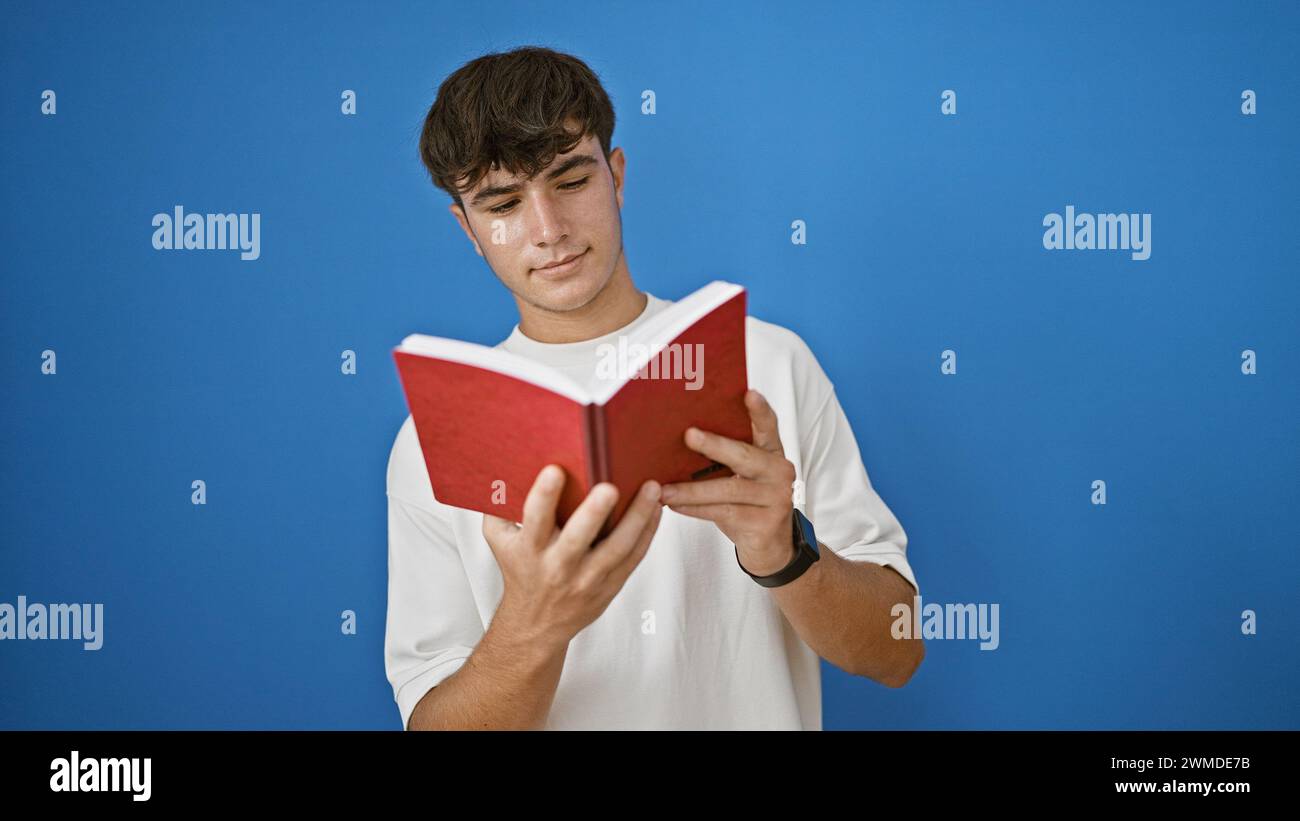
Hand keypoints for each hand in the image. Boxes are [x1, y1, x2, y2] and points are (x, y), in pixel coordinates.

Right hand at [482, 465, 663, 651]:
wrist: (536, 624)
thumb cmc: (521, 571)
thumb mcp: (500, 541)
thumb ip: (499, 507)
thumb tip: (504, 465)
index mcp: (530, 550)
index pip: (534, 520)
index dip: (544, 496)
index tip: (554, 471)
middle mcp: (558, 566)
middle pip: (578, 538)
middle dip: (594, 513)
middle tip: (610, 487)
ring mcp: (588, 578)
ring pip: (617, 547)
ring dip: (637, 517)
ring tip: (651, 488)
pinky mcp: (610, 585)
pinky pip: (634, 557)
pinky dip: (648, 532)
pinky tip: (656, 509)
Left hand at [658, 389, 796, 575]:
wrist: (771, 548)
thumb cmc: (747, 504)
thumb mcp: (742, 477)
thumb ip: (726, 459)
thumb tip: (679, 439)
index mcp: (772, 453)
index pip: (768, 426)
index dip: (759, 410)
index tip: (748, 392)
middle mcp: (780, 472)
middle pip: (744, 455)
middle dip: (714, 445)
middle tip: (688, 435)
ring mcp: (776, 498)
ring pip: (727, 489)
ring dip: (691, 489)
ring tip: (663, 489)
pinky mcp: (765, 523)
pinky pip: (723, 513)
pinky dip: (695, 509)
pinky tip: (674, 506)